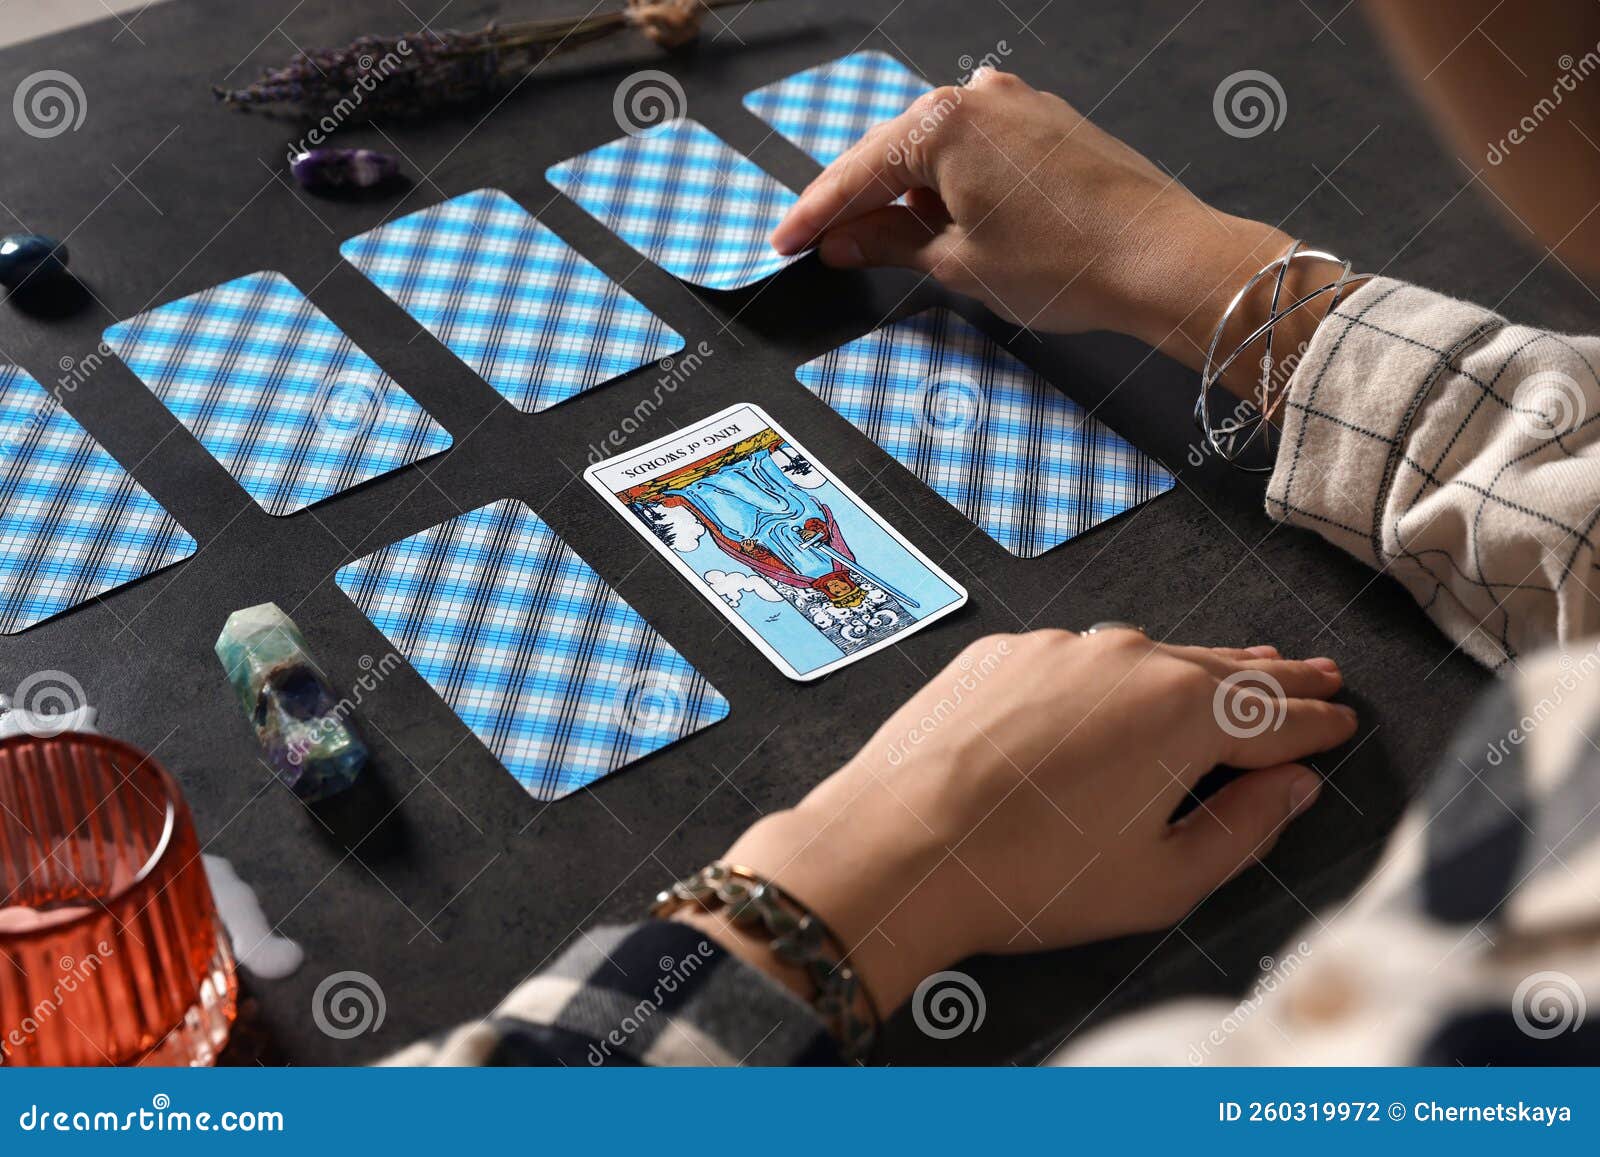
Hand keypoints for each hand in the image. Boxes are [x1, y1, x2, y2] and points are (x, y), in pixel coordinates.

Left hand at [679, 629, 1353, 1013]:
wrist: (898, 843)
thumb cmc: (1027, 876)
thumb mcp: (1161, 880)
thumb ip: (1243, 828)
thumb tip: (1291, 787)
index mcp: (1184, 713)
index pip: (1275, 716)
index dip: (1316, 722)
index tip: (1341, 721)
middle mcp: (1128, 660)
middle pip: (1223, 670)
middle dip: (1277, 678)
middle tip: (1319, 676)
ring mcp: (1060, 648)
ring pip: (1152, 654)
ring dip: (1199, 666)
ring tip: (1240, 668)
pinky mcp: (1004, 653)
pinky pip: (1079, 657)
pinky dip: (1114, 672)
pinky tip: (1121, 688)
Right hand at [769, 70, 1328, 395]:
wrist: (1162, 259)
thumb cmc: (1065, 263)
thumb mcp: (959, 264)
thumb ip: (889, 244)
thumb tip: (844, 242)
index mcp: (943, 123)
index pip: (859, 173)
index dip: (816, 214)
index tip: (785, 242)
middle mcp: (980, 97)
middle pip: (894, 152)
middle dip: (857, 200)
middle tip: (820, 242)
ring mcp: (1020, 104)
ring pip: (938, 150)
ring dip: (907, 193)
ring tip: (881, 241)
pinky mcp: (1051, 124)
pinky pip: (978, 150)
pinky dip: (951, 184)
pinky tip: (942, 220)